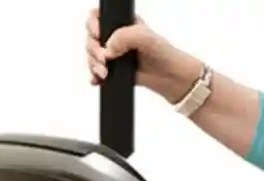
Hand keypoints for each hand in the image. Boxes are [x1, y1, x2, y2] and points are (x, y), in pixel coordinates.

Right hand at [85, 8, 201, 101]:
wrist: (172, 77)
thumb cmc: (163, 53)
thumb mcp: (145, 37)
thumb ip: (123, 37)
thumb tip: (107, 50)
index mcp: (122, 23)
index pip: (98, 17)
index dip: (93, 25)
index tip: (98, 35)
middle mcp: (116, 37)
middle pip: (91, 37)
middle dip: (93, 49)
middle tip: (103, 58)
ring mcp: (114, 53)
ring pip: (92, 55)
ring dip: (93, 64)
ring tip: (104, 72)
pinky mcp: (114, 69)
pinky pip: (96, 71)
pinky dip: (94, 76)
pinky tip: (97, 79)